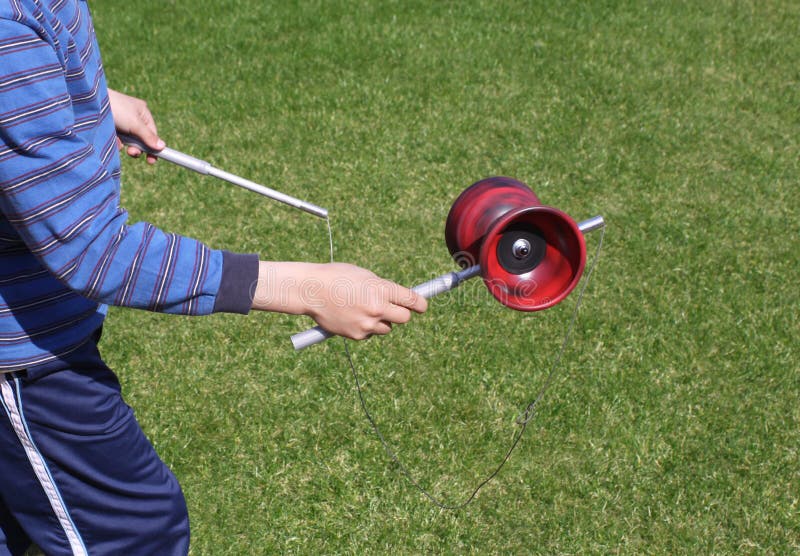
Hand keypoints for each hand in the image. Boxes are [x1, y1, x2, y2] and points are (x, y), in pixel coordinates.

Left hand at [107, 88, 164, 163]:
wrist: (89, 102)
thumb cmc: (116, 108)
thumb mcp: (135, 124)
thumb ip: (148, 137)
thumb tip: (162, 147)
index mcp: (142, 113)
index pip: (152, 134)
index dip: (153, 147)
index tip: (151, 161)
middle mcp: (133, 117)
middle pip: (140, 139)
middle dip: (136, 148)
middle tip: (132, 153)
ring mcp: (120, 122)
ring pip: (128, 141)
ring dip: (125, 145)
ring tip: (119, 144)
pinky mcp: (109, 127)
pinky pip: (116, 139)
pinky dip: (114, 142)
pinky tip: (110, 138)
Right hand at [251, 262, 427, 339]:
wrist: (311, 291)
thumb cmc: (338, 277)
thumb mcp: (365, 275)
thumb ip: (383, 288)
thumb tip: (400, 298)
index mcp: (381, 289)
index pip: (412, 300)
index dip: (420, 304)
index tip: (422, 306)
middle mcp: (377, 308)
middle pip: (404, 318)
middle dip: (401, 313)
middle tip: (393, 308)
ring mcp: (367, 323)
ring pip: (387, 327)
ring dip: (381, 321)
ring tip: (363, 309)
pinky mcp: (357, 335)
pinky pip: (370, 333)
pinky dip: (365, 327)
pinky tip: (351, 316)